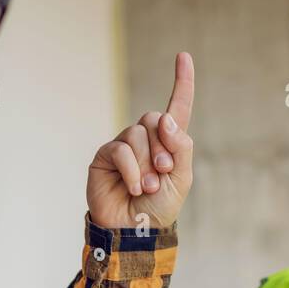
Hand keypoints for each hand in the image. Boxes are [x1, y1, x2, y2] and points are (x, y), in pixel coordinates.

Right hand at [87, 51, 194, 228]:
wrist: (136, 231)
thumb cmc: (160, 207)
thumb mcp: (181, 178)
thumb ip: (180, 146)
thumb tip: (165, 118)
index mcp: (169, 143)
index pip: (176, 107)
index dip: (182, 82)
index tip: (184, 56)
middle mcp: (146, 140)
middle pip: (155, 119)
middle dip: (163, 147)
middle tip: (164, 172)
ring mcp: (124, 146)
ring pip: (138, 134)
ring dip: (148, 163)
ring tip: (148, 187)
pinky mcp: (105, 156)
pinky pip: (120, 150)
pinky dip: (132, 170)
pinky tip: (135, 187)